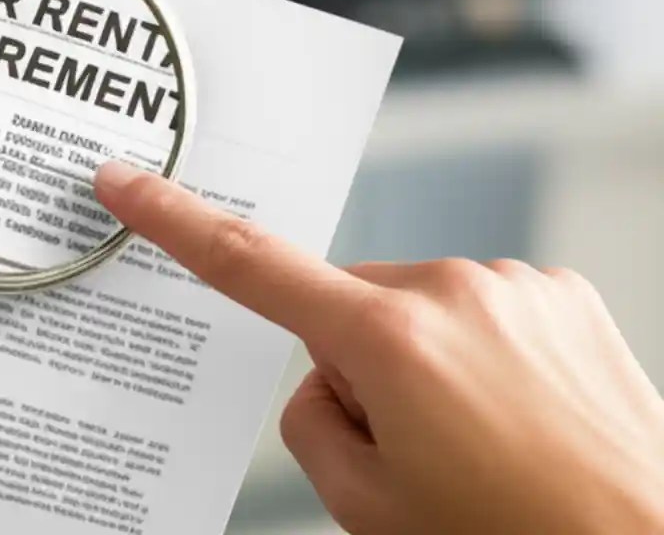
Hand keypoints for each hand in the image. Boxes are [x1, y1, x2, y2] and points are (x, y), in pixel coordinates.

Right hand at [95, 162, 663, 533]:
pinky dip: (477, 352)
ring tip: (480, 442)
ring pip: (415, 310)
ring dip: (422, 362)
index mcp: (389, 340)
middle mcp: (452, 289)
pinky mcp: (559, 292)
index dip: (176, 222)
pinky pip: (476, 308)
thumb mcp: (368, 505)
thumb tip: (325, 374)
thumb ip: (310, 421)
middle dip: (357, 365)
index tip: (127, 183)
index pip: (252, 267)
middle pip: (347, 309)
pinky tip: (515, 414)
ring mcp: (513, 284)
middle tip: (415, 449)